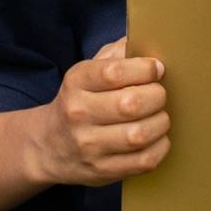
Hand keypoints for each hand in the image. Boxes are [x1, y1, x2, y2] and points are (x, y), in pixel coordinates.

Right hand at [30, 39, 172, 188]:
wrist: (49, 146)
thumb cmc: (80, 101)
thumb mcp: (87, 72)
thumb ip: (115, 54)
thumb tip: (145, 39)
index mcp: (76, 83)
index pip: (114, 72)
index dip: (144, 69)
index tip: (156, 69)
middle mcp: (78, 114)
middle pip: (131, 104)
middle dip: (157, 96)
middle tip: (159, 95)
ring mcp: (88, 146)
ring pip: (139, 135)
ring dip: (161, 123)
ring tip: (159, 117)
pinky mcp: (101, 171)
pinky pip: (144, 161)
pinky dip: (160, 147)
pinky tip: (157, 138)